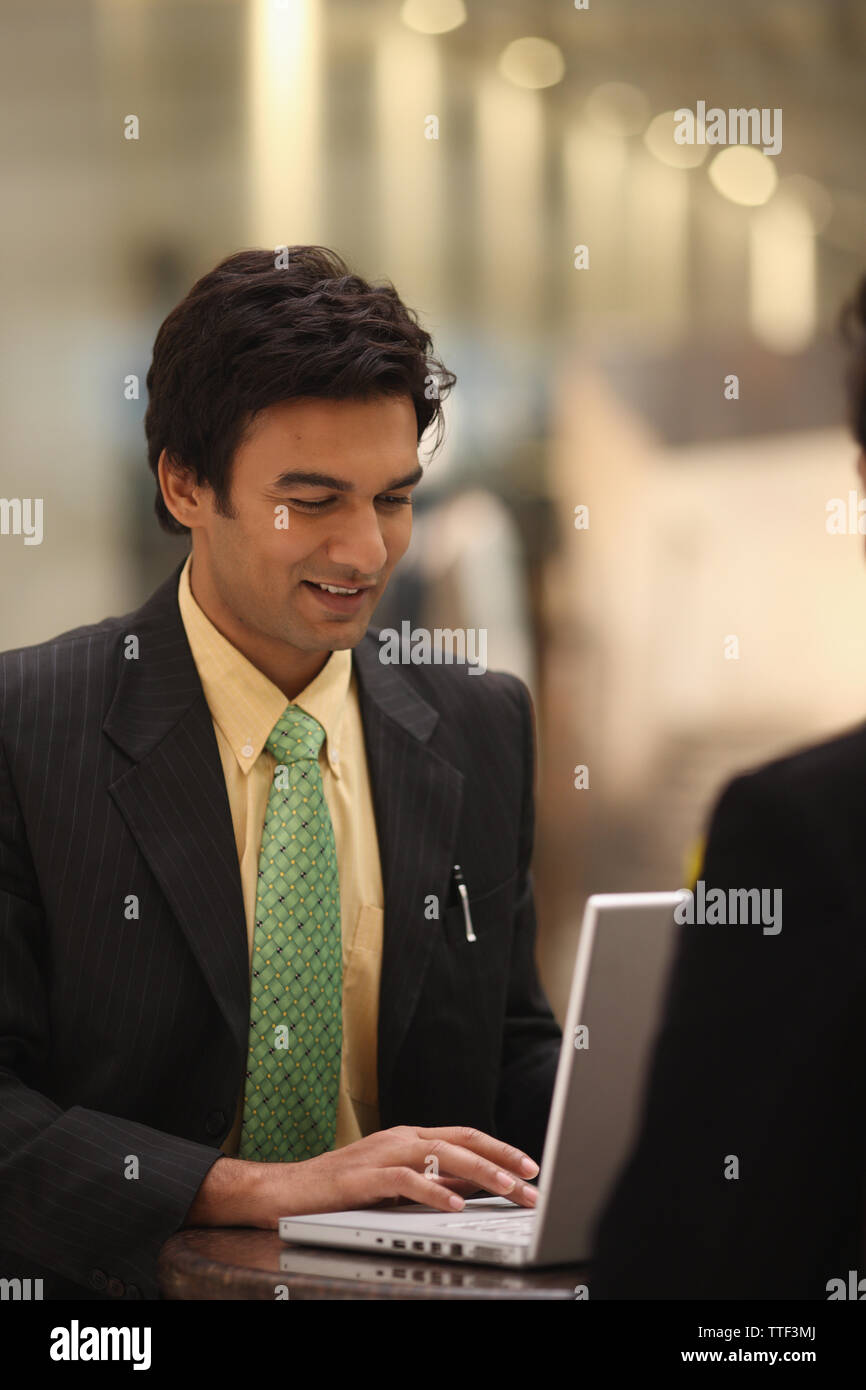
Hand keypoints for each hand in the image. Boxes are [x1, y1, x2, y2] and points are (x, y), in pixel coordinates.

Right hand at [253, 1125, 539, 1227]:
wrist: (286, 1191)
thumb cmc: (341, 1190)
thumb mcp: (396, 1183)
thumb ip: (432, 1181)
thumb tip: (474, 1187)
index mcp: (410, 1137)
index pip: (466, 1136)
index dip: (501, 1149)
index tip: (531, 1168)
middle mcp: (401, 1138)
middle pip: (463, 1141)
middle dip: (502, 1160)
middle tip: (532, 1180)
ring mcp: (382, 1153)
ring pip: (442, 1155)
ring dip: (481, 1173)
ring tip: (508, 1189)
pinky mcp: (364, 1177)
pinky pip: (406, 1181)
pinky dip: (435, 1192)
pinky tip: (456, 1206)